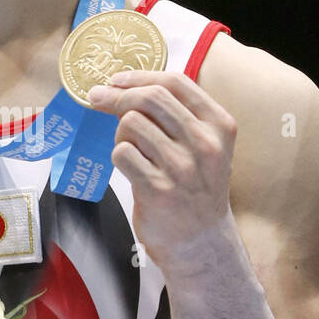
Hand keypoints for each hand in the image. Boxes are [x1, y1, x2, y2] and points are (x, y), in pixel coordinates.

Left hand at [88, 69, 236, 271]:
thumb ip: (176, 115)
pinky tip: (130, 169)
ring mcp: (182, 168)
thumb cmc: (195, 188)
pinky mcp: (158, 189)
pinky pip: (122, 154)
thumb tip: (120, 86)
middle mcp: (205, 144)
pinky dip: (118, 157)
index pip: (175, 82)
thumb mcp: (204, 146)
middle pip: (150, 98)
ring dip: (120, 133)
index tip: (116, 80)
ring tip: (130, 150)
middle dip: (117, 96)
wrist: (201, 242)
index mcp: (219, 125)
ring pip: (131, 124)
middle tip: (98, 100)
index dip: (140, 76)